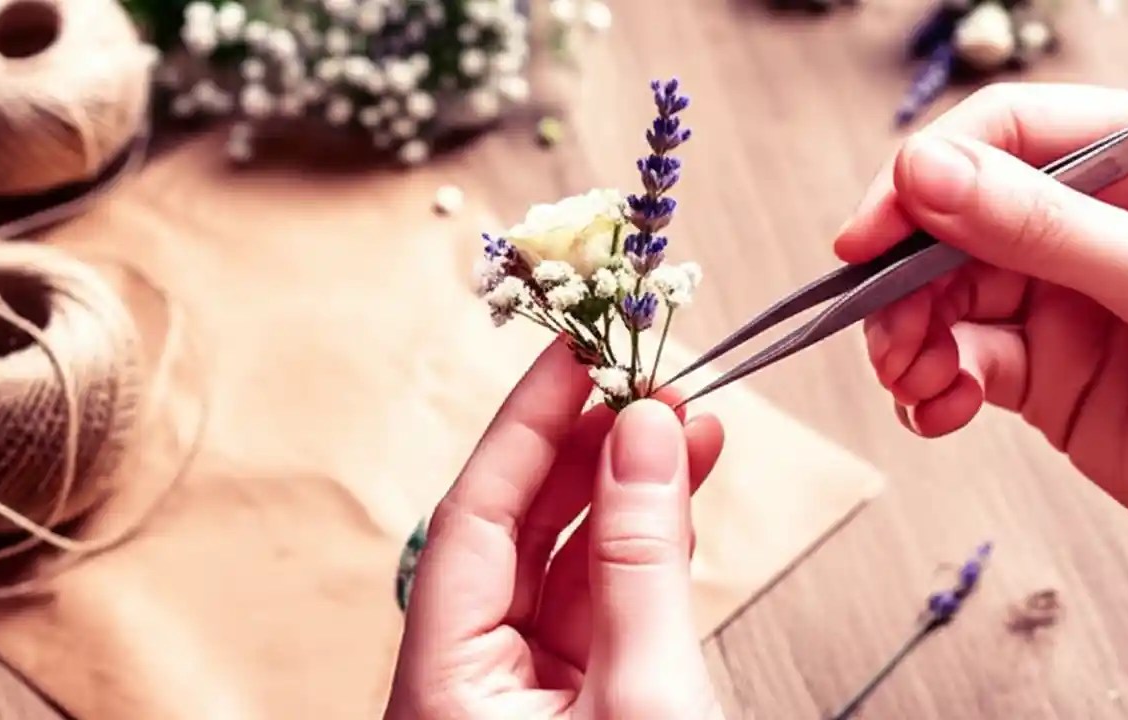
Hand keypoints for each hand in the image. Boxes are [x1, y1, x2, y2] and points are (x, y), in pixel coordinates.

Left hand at [387, 341, 726, 718]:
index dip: (527, 425)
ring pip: (565, 564)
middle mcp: (468, 679)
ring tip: (684, 428)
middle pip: (515, 531)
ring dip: (628, 494)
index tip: (576, 353)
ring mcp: (520, 693)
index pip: (472, 518)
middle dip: (588, 450)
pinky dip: (644, 551)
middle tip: (647, 386)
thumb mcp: (645, 693)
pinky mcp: (574, 704)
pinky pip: (601, 605)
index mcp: (443, 682)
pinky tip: (680, 497)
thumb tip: (645, 434)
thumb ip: (639, 563)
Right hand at [836, 83, 1127, 574]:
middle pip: (961, 220)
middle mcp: (1102, 222)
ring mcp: (1070, 300)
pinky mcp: (1048, 375)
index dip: (932, 175)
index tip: (875, 231)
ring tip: (910, 377)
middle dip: (908, 274)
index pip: (1015, 134)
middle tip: (886, 326)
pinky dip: (931, 388)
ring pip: (947, 295)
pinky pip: (962, 363)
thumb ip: (1047, 227)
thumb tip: (928, 173)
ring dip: (909, 335)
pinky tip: (938, 409)